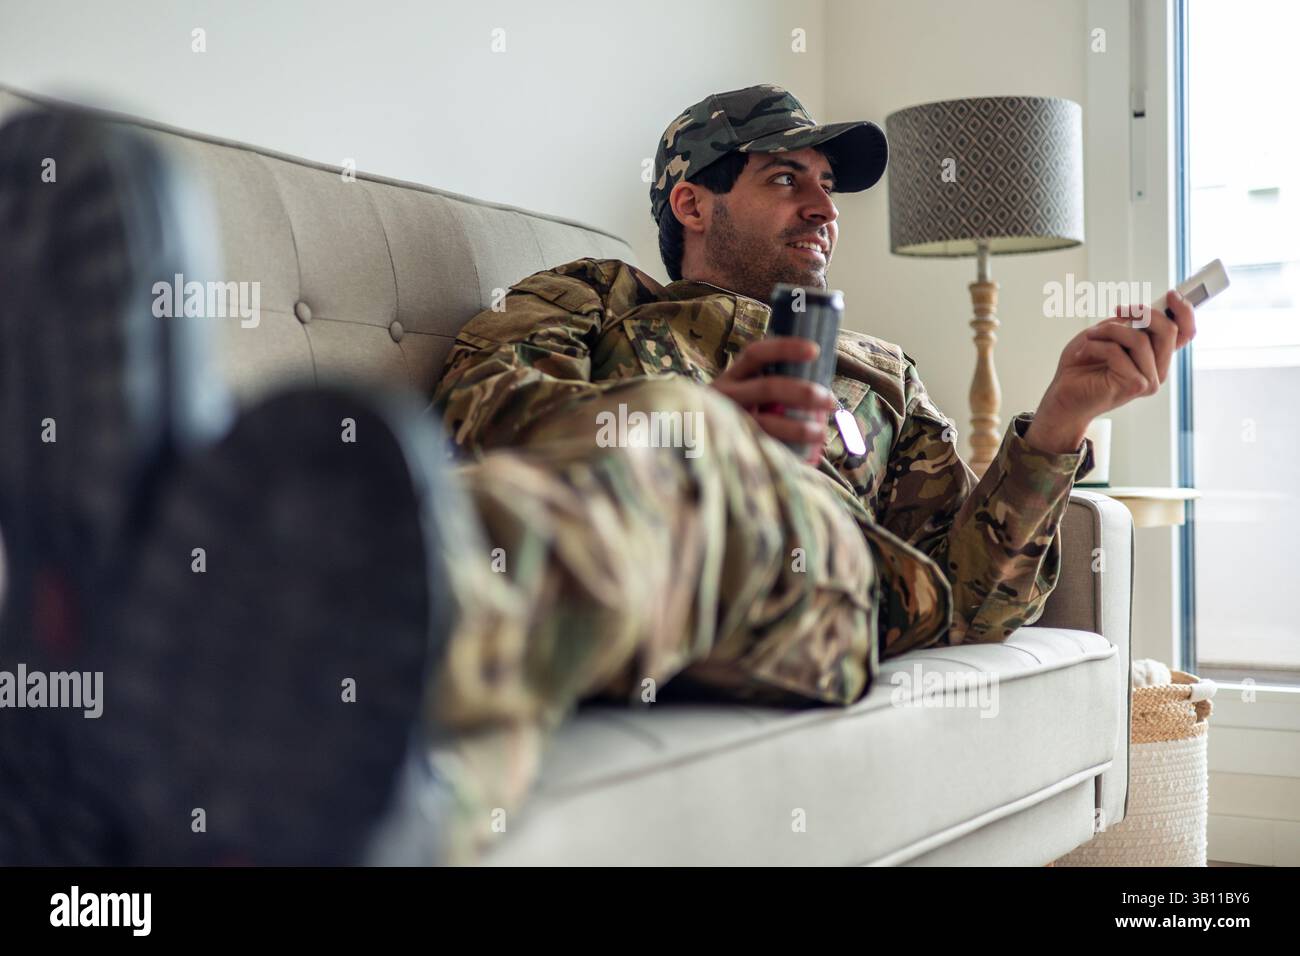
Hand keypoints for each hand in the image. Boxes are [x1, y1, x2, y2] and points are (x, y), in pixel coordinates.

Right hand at [712, 336, 837, 463]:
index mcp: (732, 376)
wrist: (687, 440)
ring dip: (797, 428)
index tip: (815, 350)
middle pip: (767, 388)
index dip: (786, 349)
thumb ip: (771, 389)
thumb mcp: (741, 394)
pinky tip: (803, 459)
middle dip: (803, 393)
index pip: (756, 354)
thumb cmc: (732, 414)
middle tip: (830, 401)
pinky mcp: (730, 447)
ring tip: (821, 434)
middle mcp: (725, 395)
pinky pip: (759, 448)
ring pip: (764, 423)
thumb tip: (820, 394)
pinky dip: (784, 453)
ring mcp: (726, 422)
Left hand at [1026, 290, 1197, 453]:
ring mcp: (1148, 380)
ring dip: (1110, 330)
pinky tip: (1082, 353)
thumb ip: (1128, 324)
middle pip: (1169, 331)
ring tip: (1091, 336)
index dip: (1185, 312)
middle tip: (1120, 309)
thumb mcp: (1106, 335)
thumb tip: (1143, 310)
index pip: (1184, 334)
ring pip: (1141, 340)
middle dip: (1143, 313)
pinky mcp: (1134, 385)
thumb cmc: (1081, 366)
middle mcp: (1157, 370)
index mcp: (1155, 357)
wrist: (1062, 396)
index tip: (1171, 295)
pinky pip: (1118, 352)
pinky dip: (1096, 345)